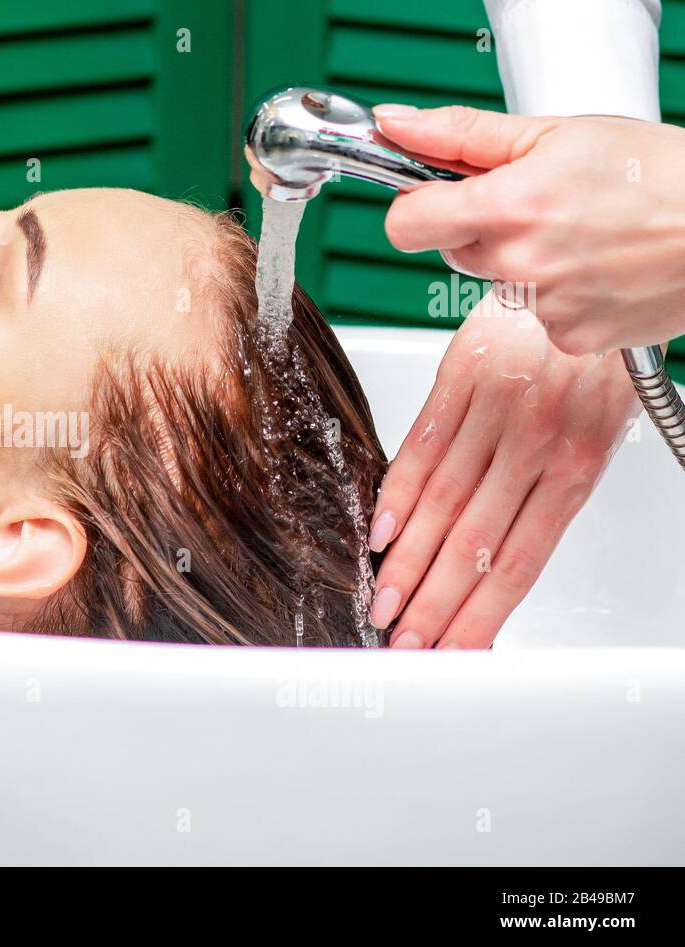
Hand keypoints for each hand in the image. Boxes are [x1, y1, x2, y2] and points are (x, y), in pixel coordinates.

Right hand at [367, 294, 639, 647]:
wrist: (578, 272)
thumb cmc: (587, 358)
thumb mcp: (590, 430)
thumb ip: (543, 490)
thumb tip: (490, 555)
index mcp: (576, 468)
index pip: (521, 562)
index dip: (482, 613)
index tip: (452, 650)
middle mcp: (537, 446)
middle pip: (476, 544)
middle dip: (436, 605)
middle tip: (405, 645)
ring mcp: (496, 413)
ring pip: (446, 504)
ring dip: (409, 563)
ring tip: (383, 604)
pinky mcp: (460, 377)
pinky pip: (424, 445)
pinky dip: (398, 494)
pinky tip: (381, 535)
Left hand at [374, 104, 684, 355]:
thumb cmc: (658, 172)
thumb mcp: (554, 133)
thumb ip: (460, 135)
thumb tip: (394, 126)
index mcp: (509, 206)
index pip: (406, 225)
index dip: (417, 205)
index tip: (438, 195)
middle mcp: (521, 263)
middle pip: (454, 252)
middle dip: (483, 227)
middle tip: (539, 205)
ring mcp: (545, 307)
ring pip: (499, 283)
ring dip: (524, 261)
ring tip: (582, 233)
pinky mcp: (570, 338)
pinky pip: (538, 315)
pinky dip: (559, 294)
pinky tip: (597, 267)